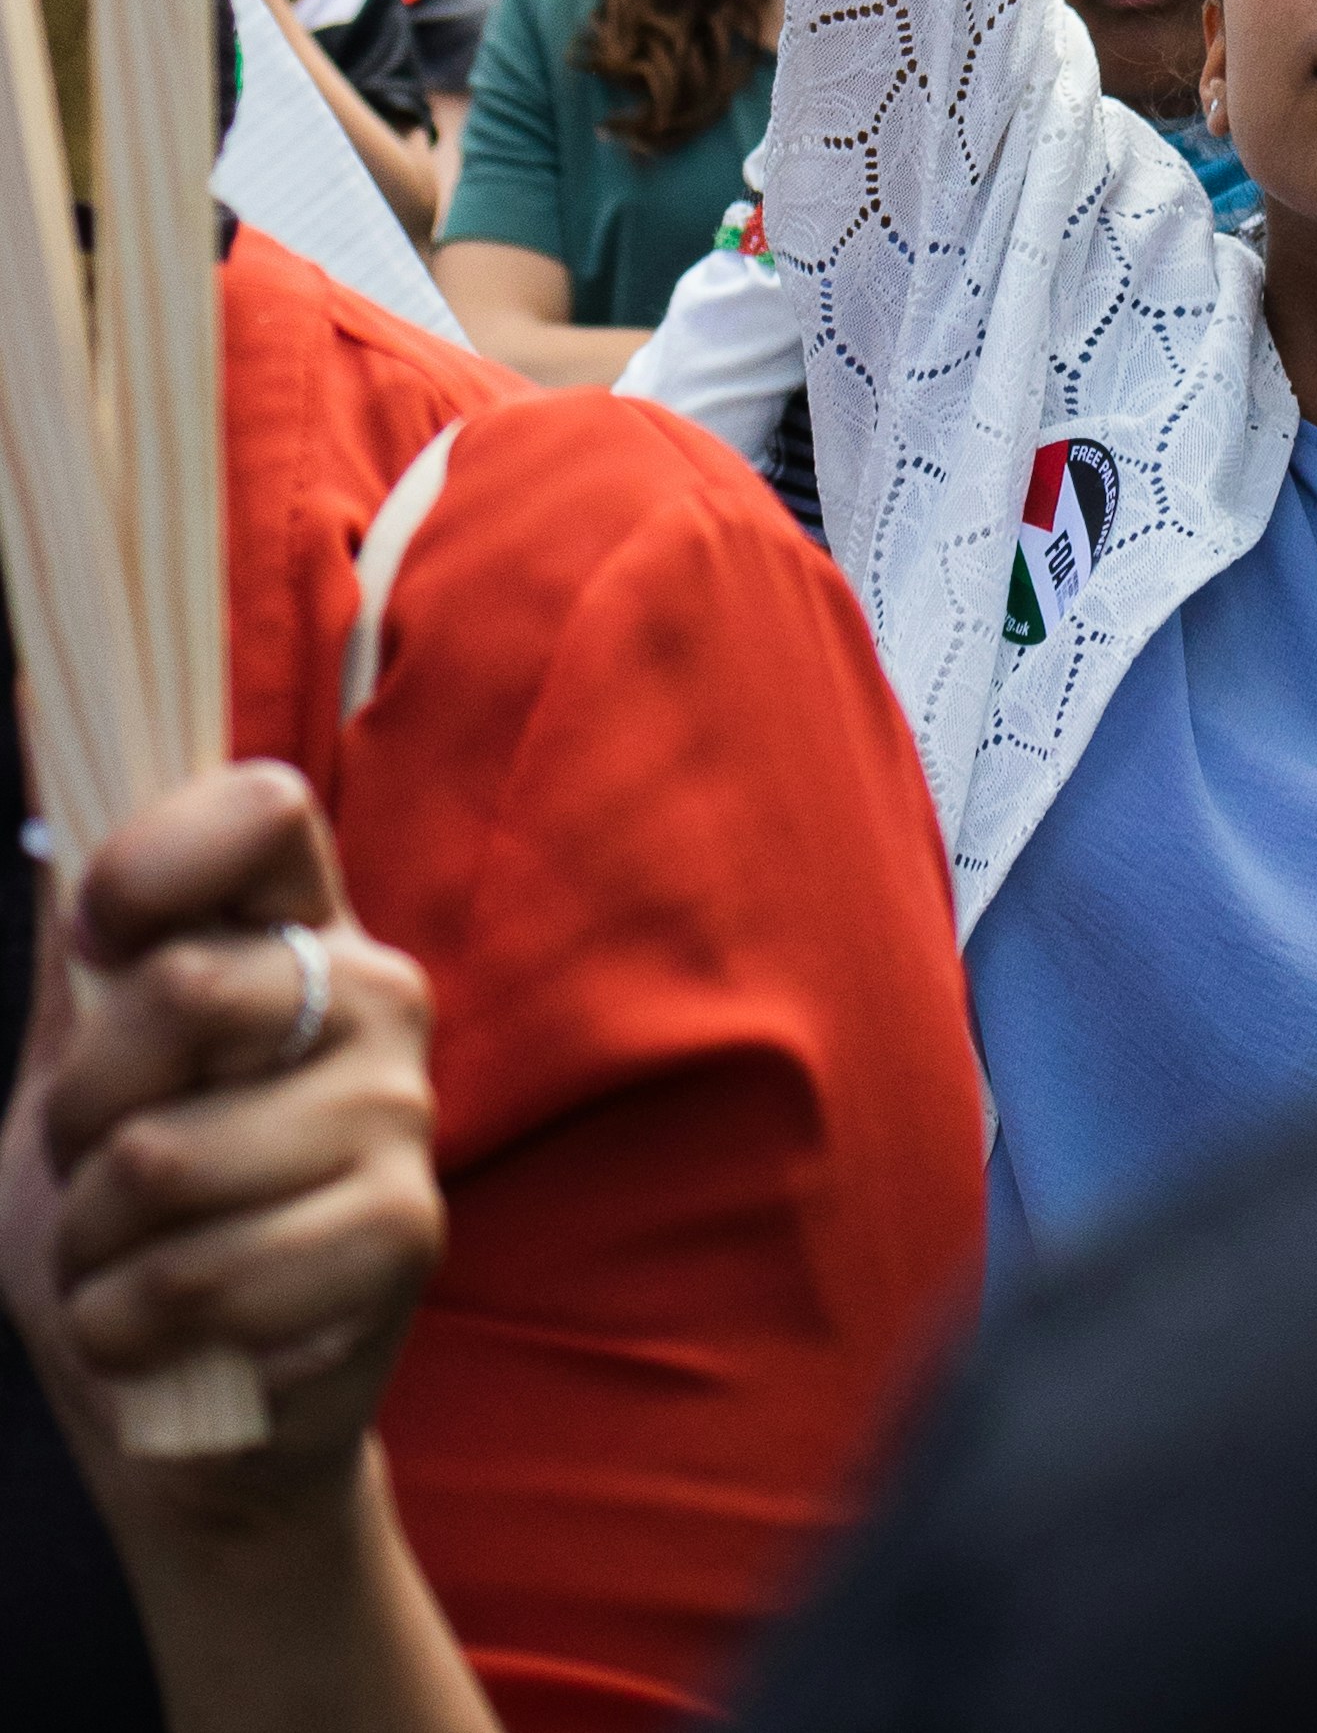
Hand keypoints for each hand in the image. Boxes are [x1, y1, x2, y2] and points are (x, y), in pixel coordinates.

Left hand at [1, 765, 439, 1534]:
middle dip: (82, 1109)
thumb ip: (83, 950)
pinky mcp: (401, 1234)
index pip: (265, 807)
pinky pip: (201, 1272)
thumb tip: (43, 766)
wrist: (183, 1420)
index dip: (155, 862)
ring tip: (121, 1267)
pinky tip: (156, 1333)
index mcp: (302, 929)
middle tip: (94, 1170)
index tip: (98, 943)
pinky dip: (126, 1325)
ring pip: (164, 1157)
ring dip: (90, 1245)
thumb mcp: (73, 1077)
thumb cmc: (122, 1231)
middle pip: (186, 988)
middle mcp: (375, 991)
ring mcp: (400, 1110)